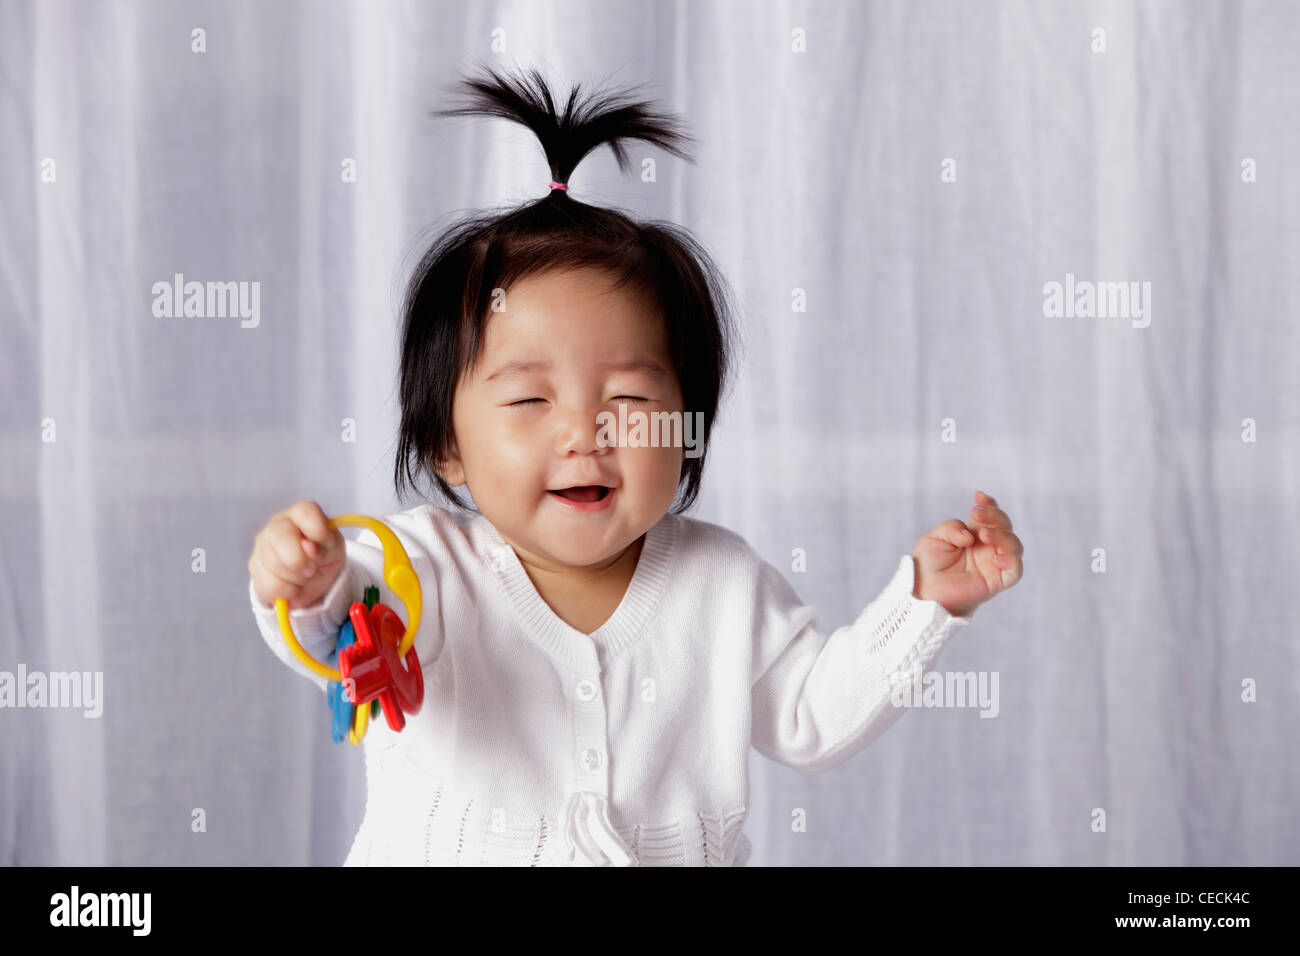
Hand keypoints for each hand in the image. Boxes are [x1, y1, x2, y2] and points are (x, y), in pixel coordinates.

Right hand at [248, 500, 346, 609]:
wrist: (312, 576)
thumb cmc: (324, 555)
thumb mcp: (334, 551)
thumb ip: (326, 547)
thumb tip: (309, 548)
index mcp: (301, 514)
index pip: (305, 512)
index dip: (318, 531)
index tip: (328, 545)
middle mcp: (278, 525)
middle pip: (280, 537)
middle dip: (299, 560)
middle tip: (312, 570)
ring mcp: (262, 545)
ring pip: (273, 564)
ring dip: (296, 579)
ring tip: (306, 578)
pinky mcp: (255, 567)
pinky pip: (267, 584)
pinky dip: (286, 592)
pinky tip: (294, 588)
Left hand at [910, 490, 1023, 617]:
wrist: (921, 590)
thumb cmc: (927, 565)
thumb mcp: (935, 537)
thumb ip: (953, 529)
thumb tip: (971, 535)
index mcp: (974, 535)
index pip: (991, 516)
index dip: (990, 504)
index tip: (979, 496)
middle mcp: (987, 548)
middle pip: (1005, 527)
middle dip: (995, 516)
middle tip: (976, 513)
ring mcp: (993, 564)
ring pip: (1014, 545)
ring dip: (1003, 535)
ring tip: (983, 533)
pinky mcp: (996, 582)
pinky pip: (1015, 571)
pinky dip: (1012, 560)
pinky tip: (996, 555)